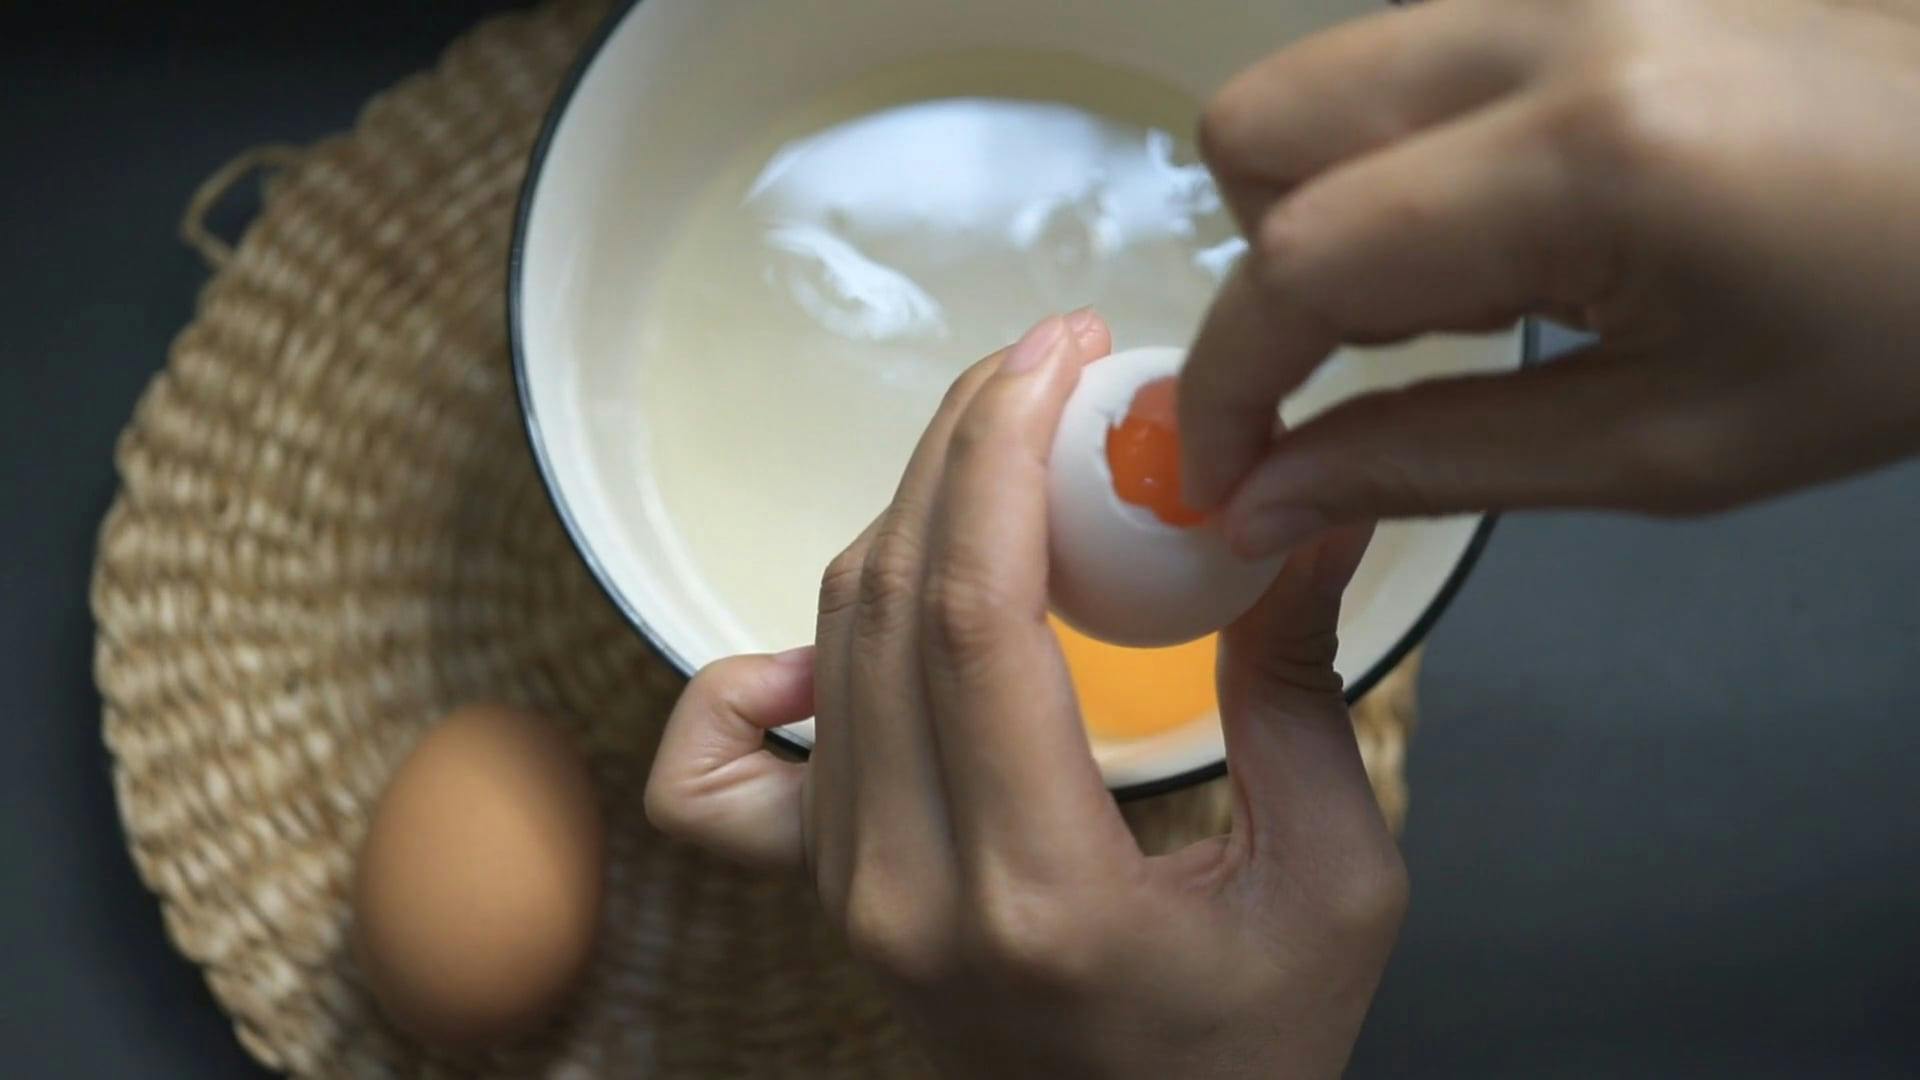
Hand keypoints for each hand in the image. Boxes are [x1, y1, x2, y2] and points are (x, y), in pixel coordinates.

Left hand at [645, 313, 1406, 1078]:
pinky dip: (755, 672)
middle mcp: (907, 888)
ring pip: (829, 643)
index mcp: (1040, 889)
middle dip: (958, 446)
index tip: (1056, 356)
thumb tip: (1305, 509)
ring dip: (905, 519)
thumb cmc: (1245, 1056)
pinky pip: (721, 769)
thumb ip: (1301, 688)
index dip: (1001, 453)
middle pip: (888, 599)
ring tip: (998, 454)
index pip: (976, 613)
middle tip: (1041, 368)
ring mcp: (845, 893)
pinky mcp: (825, 894)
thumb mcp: (1334, 885)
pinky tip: (841, 638)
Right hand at [1179, 0, 1919, 556]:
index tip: (1218, 475)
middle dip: (1267, 265)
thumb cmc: (1890, 338)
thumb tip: (1257, 503)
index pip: (1303, 257)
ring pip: (1321, 78)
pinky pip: (1405, 57)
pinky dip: (1402, 155)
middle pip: (1258, 124)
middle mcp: (1543, 25)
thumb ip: (1432, 464)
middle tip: (1374, 355)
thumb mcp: (1666, 447)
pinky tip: (1521, 221)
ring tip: (1479, 290)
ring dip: (1335, 204)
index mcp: (1584, 157)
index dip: (1226, 381)